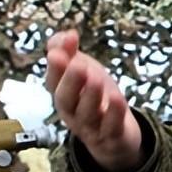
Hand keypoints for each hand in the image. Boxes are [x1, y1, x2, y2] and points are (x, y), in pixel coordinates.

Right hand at [45, 30, 143, 171]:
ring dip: (91, 96)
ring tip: (96, 78)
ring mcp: (92, 127)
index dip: (55, 66)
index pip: (53, 81)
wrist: (116, 136)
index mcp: (62, 94)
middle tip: (77, 64)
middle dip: (70, 81)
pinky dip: (114, 114)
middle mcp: (73, 112)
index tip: (60, 48)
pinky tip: (118, 97)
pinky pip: (112, 127)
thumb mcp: (83, 71)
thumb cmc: (96, 98)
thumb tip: (67, 34)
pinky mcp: (112, 137)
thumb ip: (70, 52)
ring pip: (87, 114)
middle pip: (65, 100)